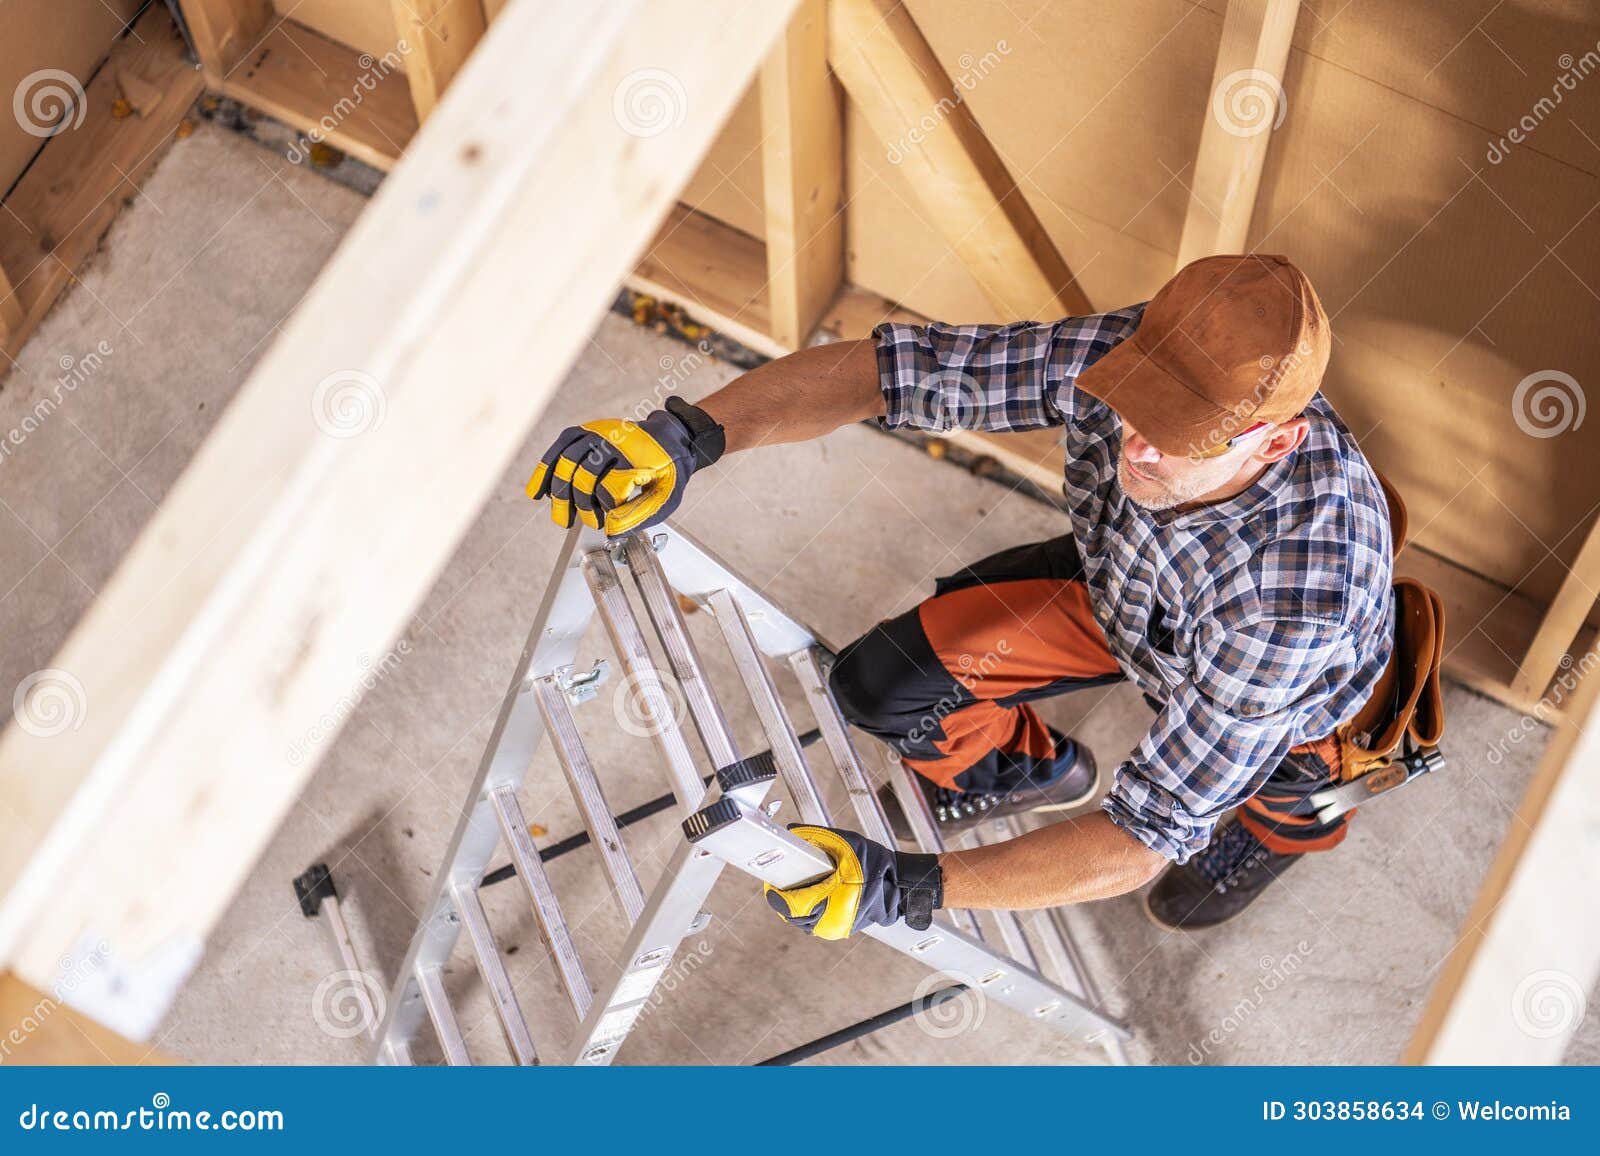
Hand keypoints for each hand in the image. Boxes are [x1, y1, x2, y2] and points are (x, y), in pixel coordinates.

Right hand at [527, 396, 724, 534]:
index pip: (610, 485)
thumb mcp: (666, 497)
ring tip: (561, 518)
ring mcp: (597, 432)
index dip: (605, 508)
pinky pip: (559, 448)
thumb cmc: (668, 471)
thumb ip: (639, 515)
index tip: (606, 522)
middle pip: (583, 474)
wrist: (670, 438)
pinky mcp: (585, 431)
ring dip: (559, 493)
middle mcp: (614, 440)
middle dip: (580, 505)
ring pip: (566, 461)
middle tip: (587, 523)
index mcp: (637, 456)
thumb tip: (611, 532)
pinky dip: (545, 470)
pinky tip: (537, 492)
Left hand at [764, 825, 941, 940]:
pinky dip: (808, 909)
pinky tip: (812, 894)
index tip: (770, 883)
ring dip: (795, 905)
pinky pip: (815, 921)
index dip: (775, 894)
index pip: (789, 905)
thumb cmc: (876, 865)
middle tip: (782, 880)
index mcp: (830, 900)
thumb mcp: (846, 843)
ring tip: (797, 886)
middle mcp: (830, 921)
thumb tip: (791, 831)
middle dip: (784, 898)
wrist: (901, 886)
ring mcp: (835, 928)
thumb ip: (816, 836)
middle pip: (792, 915)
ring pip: (802, 921)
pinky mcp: (839, 929)